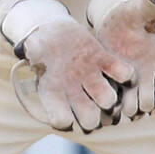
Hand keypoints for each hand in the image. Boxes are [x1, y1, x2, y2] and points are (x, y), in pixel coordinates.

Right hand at [15, 19, 133, 132]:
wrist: (56, 33)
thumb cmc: (40, 44)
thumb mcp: (33, 48)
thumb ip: (32, 50)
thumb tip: (31, 51)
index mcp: (54, 95)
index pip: (61, 120)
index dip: (64, 119)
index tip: (63, 109)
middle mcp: (76, 94)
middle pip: (90, 120)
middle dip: (92, 114)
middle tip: (88, 101)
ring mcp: (93, 81)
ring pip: (108, 100)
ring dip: (108, 95)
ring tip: (102, 83)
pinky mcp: (107, 64)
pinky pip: (123, 75)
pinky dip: (124, 73)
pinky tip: (114, 66)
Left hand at [92, 0, 154, 117]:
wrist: (114, 22)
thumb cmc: (130, 13)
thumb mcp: (138, 9)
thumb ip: (149, 6)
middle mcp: (152, 72)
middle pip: (153, 97)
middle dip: (145, 100)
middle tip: (132, 100)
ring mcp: (137, 80)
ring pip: (138, 104)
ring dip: (130, 106)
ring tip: (118, 105)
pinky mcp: (120, 84)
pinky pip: (120, 101)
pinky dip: (116, 105)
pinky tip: (107, 103)